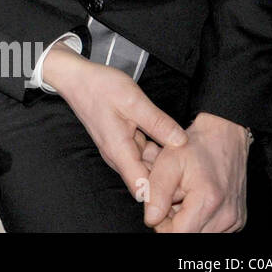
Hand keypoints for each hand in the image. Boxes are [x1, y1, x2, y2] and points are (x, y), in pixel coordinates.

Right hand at [42, 44, 187, 204]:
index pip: (142, 188)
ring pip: (146, 167)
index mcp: (119, 151)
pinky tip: (172, 141)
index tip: (184, 188)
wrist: (77, 79)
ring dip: (164, 163)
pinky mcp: (121, 143)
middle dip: (169, 178)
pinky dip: (157, 151)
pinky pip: (142, 154)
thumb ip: (158, 123)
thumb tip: (182, 142)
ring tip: (188, 154)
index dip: (162, 193)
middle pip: (146, 180)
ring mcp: (119, 150)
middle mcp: (118, 156)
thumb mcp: (134, 101)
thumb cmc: (100, 87)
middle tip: (194, 167)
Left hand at [143, 113, 250, 231]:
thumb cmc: (194, 147)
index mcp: (208, 201)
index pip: (178, 234)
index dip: (161, 225)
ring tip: (182, 197)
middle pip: (189, 236)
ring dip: (186, 222)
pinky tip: (194, 200)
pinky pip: (212, 230)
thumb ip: (156, 193)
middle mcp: (227, 215)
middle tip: (170, 198)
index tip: (157, 207)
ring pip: (200, 234)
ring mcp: (235, 220)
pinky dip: (199, 220)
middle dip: (173, 223)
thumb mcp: (167, 162)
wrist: (224, 137)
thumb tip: (151, 220)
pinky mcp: (238, 220)